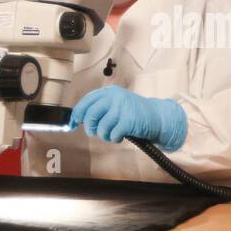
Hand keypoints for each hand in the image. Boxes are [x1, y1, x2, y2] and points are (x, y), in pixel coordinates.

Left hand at [70, 86, 187, 150]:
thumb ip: (100, 108)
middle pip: (91, 115)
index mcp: (109, 92)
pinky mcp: (128, 121)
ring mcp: (122, 108)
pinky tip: (121, 136)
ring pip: (101, 128)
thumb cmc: (133, 113)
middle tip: (96, 133)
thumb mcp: (117, 103)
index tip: (73, 123)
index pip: (86, 102)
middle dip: (91, 128)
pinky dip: (114, 139)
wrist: (157, 116)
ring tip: (112, 134)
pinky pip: (112, 135)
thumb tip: (77, 119)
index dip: (77, 114)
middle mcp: (114, 97)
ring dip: (104, 136)